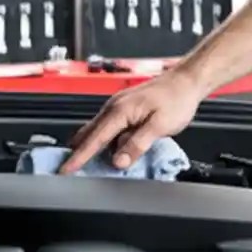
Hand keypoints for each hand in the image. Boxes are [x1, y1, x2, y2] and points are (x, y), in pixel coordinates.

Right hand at [58, 70, 204, 173]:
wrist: (187, 81)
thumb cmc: (177, 99)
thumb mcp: (159, 126)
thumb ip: (136, 144)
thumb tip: (118, 161)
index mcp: (120, 111)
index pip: (93, 139)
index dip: (78, 157)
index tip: (64, 170)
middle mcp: (115, 107)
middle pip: (89, 134)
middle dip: (79, 152)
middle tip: (72, 170)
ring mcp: (119, 106)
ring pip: (99, 131)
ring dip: (95, 147)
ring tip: (93, 165)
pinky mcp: (126, 108)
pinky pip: (109, 127)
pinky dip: (107, 140)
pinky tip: (114, 150)